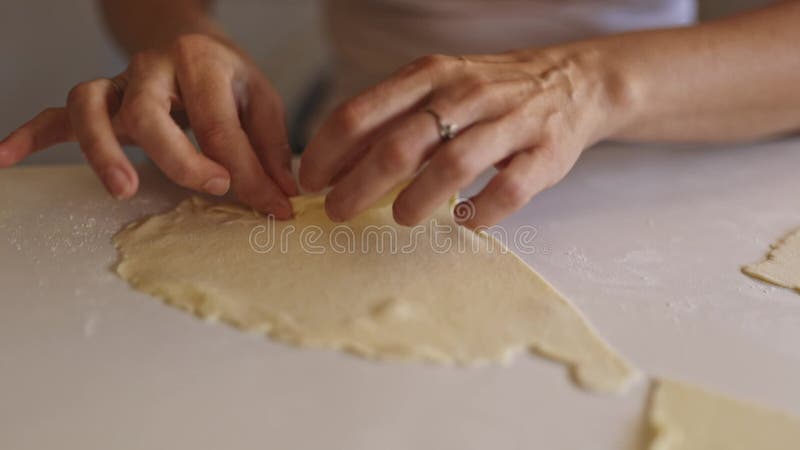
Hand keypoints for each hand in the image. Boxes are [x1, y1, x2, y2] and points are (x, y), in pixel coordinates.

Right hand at [0, 34, 295, 217]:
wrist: (184, 35)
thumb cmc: (224, 75)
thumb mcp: (259, 99)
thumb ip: (269, 147)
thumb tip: (284, 197)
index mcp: (201, 64)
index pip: (220, 125)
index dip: (248, 172)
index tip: (270, 207)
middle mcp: (152, 69)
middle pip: (150, 113)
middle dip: (179, 156)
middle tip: (212, 186)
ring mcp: (117, 83)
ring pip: (91, 106)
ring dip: (102, 149)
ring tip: (122, 189)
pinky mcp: (96, 99)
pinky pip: (55, 114)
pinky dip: (30, 135)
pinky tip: (5, 157)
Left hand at [300, 49, 628, 227]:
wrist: (571, 81)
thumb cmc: (487, 92)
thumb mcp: (436, 86)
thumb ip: (390, 117)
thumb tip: (333, 162)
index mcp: (429, 76)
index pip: (361, 113)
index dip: (327, 152)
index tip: (310, 182)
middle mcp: (466, 94)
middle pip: (400, 144)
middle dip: (359, 185)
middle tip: (339, 211)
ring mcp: (509, 123)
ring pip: (453, 164)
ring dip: (417, 199)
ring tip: (400, 218)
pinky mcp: (544, 154)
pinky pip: (509, 190)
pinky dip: (482, 211)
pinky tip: (464, 220)